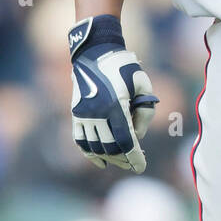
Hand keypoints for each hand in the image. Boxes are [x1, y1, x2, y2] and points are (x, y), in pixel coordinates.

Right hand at [69, 14, 157, 172]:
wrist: (94, 52)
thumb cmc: (124, 67)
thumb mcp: (143, 84)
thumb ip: (144, 112)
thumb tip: (137, 137)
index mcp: (115, 104)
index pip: (125, 140)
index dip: (133, 157)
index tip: (141, 167)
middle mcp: (96, 112)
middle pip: (110, 147)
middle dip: (124, 159)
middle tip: (134, 164)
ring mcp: (83, 114)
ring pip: (95, 147)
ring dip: (109, 157)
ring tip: (121, 161)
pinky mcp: (75, 113)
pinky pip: (80, 140)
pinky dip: (90, 153)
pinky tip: (101, 162)